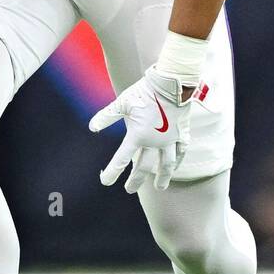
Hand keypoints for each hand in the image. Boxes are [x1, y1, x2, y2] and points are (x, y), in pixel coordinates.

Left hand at [88, 65, 192, 192]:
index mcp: (138, 135)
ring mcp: (170, 139)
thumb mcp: (122, 102)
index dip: (112, 172)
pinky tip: (176, 167)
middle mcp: (154, 141)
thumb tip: (92, 127)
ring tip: (160, 188)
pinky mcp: (182, 133)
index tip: (105, 181)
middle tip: (129, 190)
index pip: (121, 159)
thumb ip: (107, 116)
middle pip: (143, 167)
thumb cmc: (145, 91)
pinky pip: (181, 152)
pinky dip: (178, 161)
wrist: (171, 83)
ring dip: (162, 177)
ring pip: (166, 164)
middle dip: (135, 180)